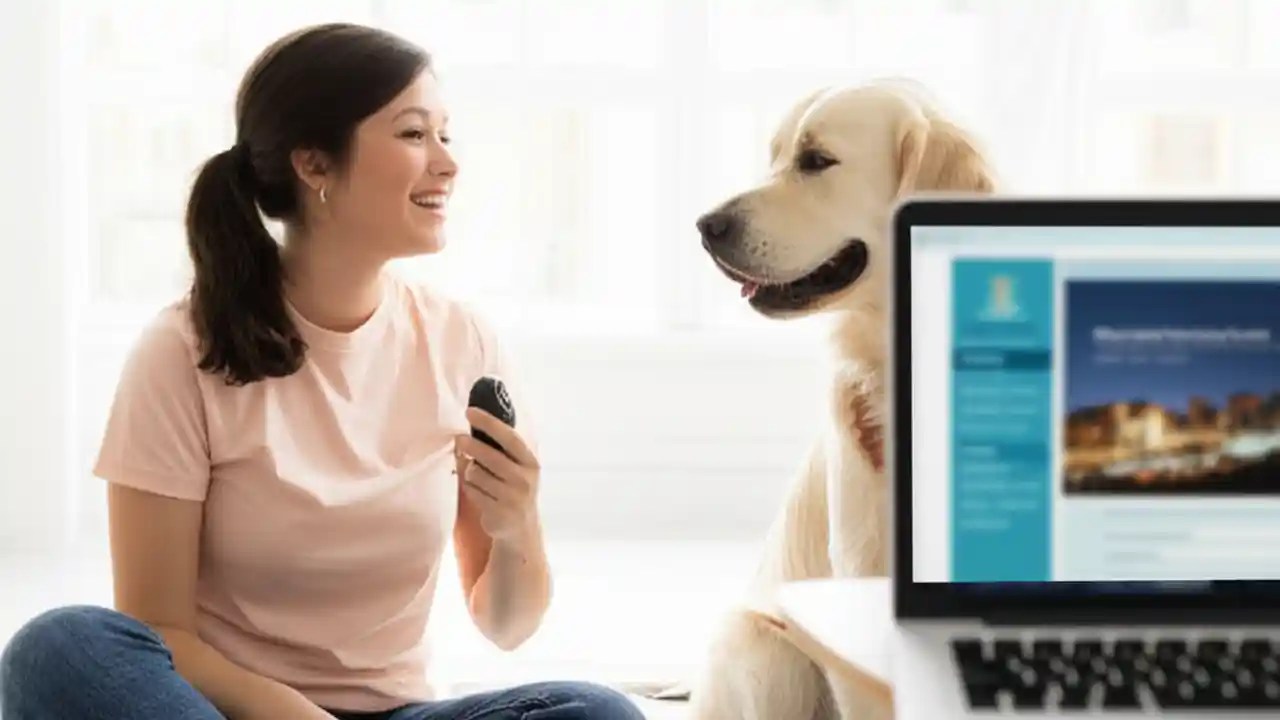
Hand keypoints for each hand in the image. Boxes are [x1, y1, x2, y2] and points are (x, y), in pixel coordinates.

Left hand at [455, 407, 540, 541]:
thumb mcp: (516, 468)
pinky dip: (468, 486)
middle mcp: (524, 479)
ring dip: (469, 471)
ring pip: (476, 473)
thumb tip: (471, 428)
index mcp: (530, 463)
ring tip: (475, 475)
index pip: (509, 437)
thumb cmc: (513, 489)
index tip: (470, 412)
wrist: (521, 529)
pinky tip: (475, 489)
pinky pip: (471, 490)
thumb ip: (499, 450)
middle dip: (471, 445)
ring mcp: (512, 497)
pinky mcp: (497, 512)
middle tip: (459, 439)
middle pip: (489, 455)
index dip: (489, 423)